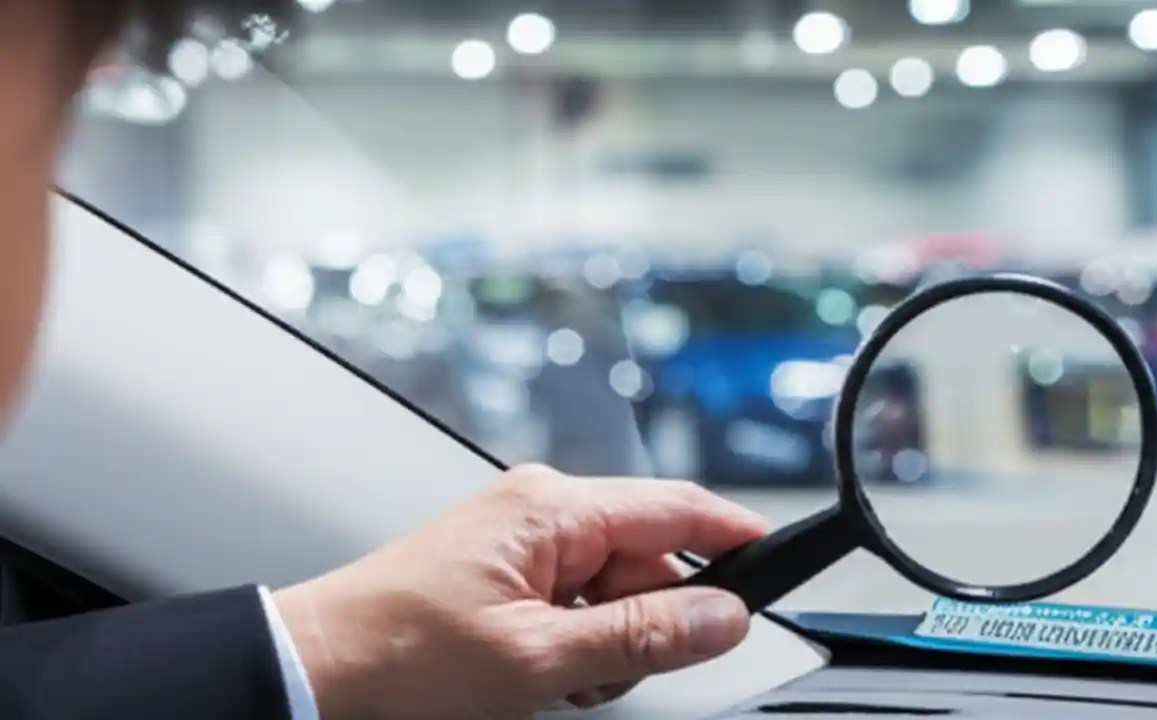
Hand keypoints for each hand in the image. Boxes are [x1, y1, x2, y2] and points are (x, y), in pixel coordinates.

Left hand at [274, 464, 768, 718]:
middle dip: (648, 619)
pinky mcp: (504, 568)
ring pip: (610, 586)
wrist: (316, 667)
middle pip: (645, 558)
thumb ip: (642, 636)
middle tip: (614, 673)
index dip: (732, 537)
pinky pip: (572, 597)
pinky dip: (574, 638)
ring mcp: (519, 539)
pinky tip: (539, 671)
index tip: (777, 564)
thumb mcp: (537, 658)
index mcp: (551, 509)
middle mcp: (539, 510)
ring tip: (556, 679)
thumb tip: (721, 617)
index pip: (674, 509)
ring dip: (606, 638)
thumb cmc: (400, 652)